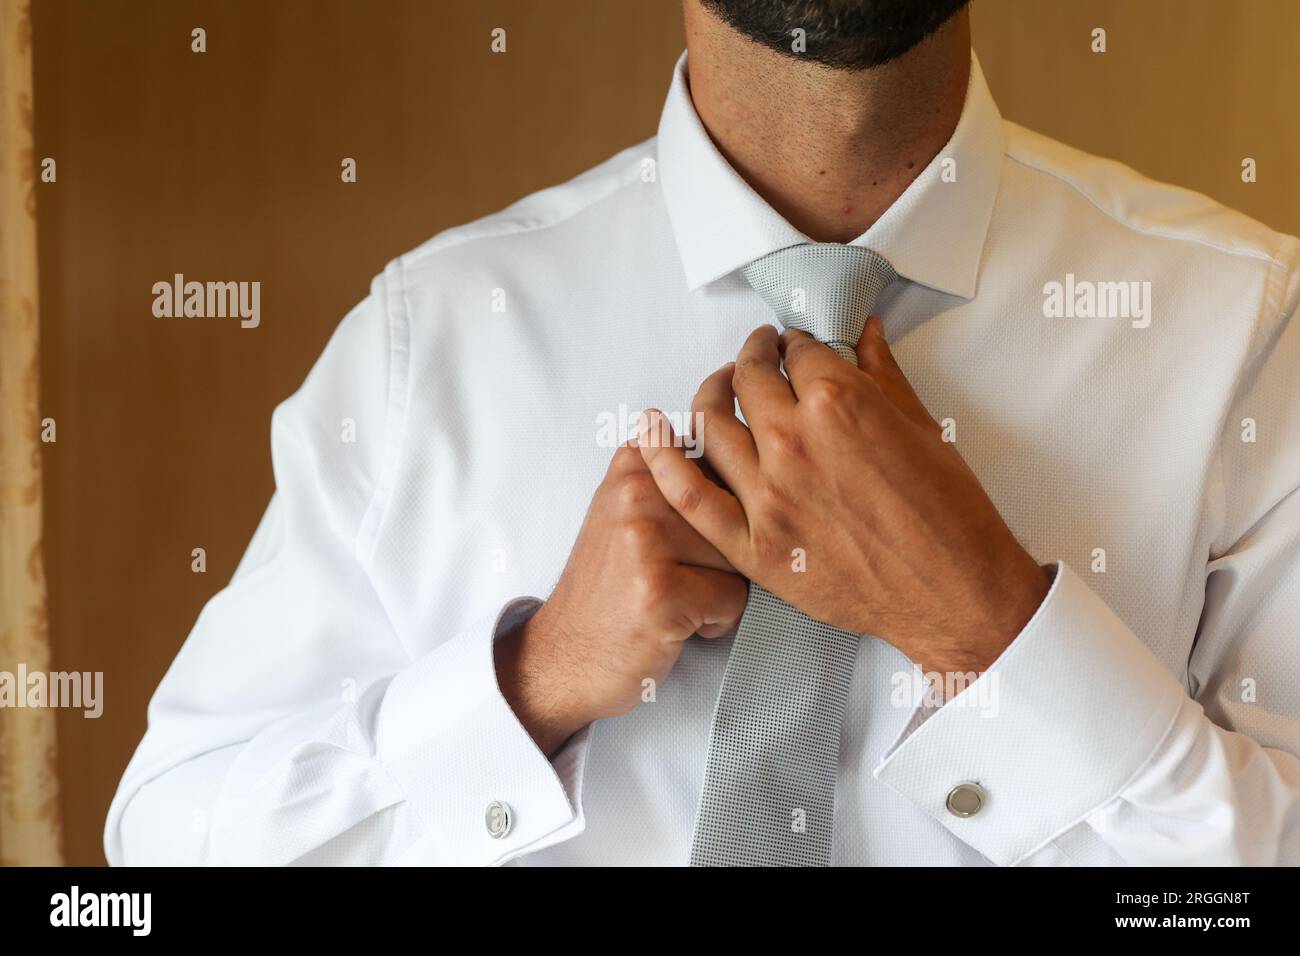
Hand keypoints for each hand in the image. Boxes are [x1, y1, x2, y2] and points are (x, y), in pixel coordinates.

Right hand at [496, 442, 748, 754]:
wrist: (564, 654)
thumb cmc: (611, 587)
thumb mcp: (627, 508)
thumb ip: (676, 470)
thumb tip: (740, 433)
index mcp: (636, 461)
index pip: (727, 463)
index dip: (718, 511)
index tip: (681, 536)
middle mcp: (638, 491)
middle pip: (740, 512)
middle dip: (724, 553)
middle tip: (673, 573)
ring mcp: (646, 539)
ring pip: (742, 556)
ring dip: (720, 587)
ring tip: (673, 596)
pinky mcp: (660, 590)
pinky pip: (733, 599)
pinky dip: (714, 622)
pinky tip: (673, 622)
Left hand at [637, 318, 1050, 683]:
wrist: (954, 591)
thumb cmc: (949, 511)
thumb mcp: (922, 426)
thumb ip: (881, 373)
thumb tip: (862, 333)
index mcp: (838, 403)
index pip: (797, 351)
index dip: (796, 343)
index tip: (795, 346)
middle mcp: (793, 442)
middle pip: (749, 381)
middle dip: (753, 357)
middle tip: (758, 355)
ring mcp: (768, 496)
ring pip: (712, 426)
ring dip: (711, 394)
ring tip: (721, 387)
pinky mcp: (754, 545)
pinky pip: (690, 497)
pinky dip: (663, 460)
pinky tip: (650, 432)